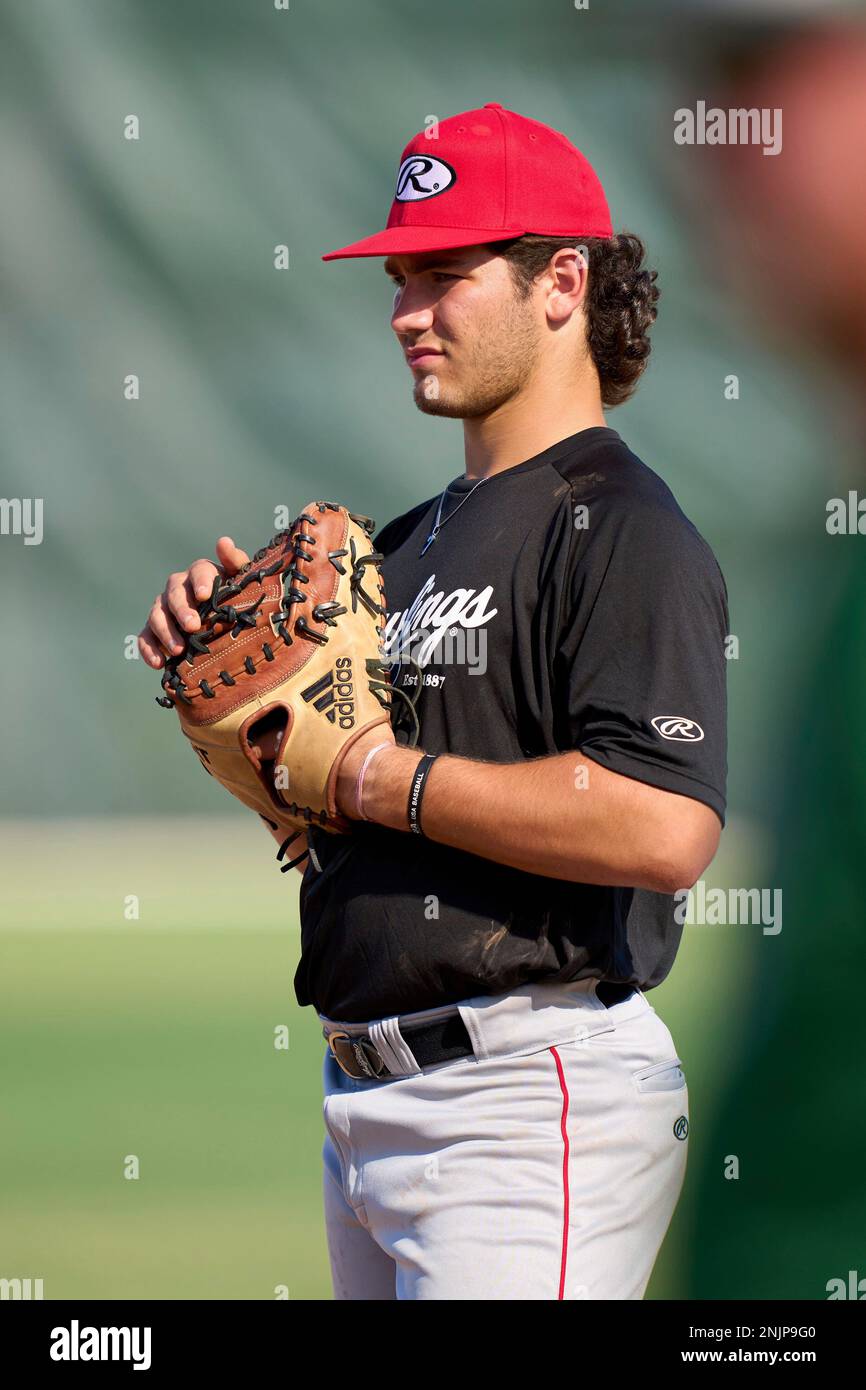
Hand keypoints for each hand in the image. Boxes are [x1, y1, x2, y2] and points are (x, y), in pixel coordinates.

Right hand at [138, 536, 249, 668]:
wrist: (225, 629)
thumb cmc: (237, 600)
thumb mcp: (242, 583)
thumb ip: (237, 563)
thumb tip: (223, 541)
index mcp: (201, 574)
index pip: (199, 571)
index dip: (201, 581)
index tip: (204, 596)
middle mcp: (178, 588)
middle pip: (174, 593)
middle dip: (182, 610)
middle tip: (193, 626)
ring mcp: (164, 609)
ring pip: (157, 615)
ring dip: (165, 632)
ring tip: (178, 650)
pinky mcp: (154, 630)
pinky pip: (145, 637)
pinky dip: (148, 650)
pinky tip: (158, 664)